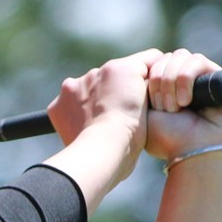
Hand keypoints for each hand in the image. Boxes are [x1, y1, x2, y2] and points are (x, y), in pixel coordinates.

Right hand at [46, 50, 160, 199]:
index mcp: (60, 105)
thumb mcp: (82, 146)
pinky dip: (157, 73)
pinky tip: (161, 91)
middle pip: (102, 83)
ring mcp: (97, 74)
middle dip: (115, 95)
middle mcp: (74, 85)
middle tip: (131, 115)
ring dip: (133, 87)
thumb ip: (87, 132)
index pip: (84, 97)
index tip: (111, 121)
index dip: (100, 108)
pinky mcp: (121, 69)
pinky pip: (148, 61)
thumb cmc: (94, 161)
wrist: (100, 151)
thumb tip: (101, 143)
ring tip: (147, 108)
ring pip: (123, 73)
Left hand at [143, 48, 221, 163]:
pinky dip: (185, 79)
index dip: (149, 78)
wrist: (195, 152)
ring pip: (180, 56)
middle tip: (163, 108)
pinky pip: (197, 60)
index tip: (148, 104)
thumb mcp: (145, 111)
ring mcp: (200, 77)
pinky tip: (186, 101)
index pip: (154, 63)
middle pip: (165, 58)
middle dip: (159, 81)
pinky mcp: (217, 75)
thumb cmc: (168, 138)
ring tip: (175, 107)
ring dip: (172, 81)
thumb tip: (144, 66)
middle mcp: (182, 80)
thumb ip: (142, 87)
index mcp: (163, 87)